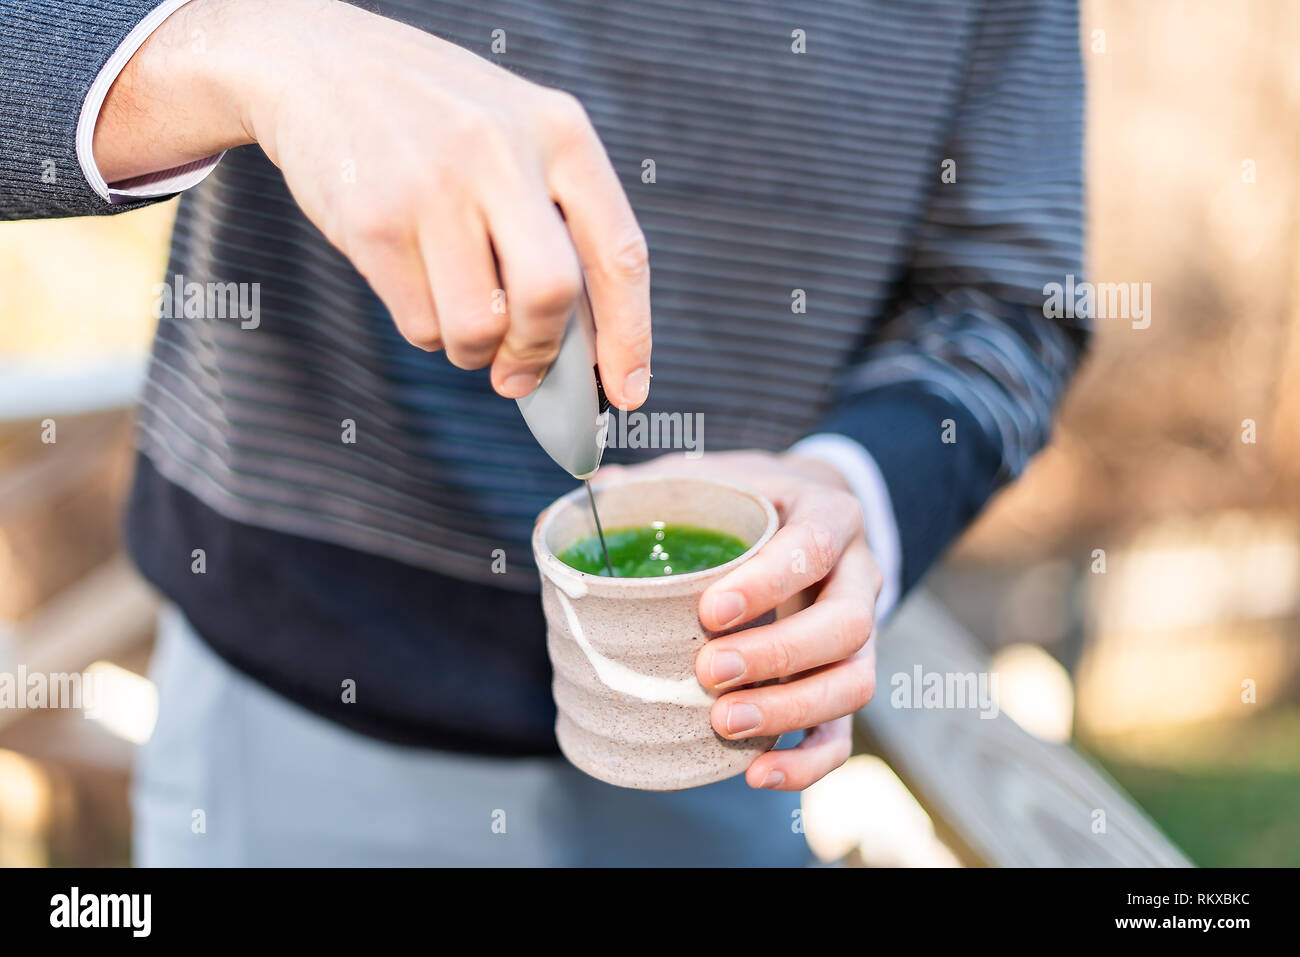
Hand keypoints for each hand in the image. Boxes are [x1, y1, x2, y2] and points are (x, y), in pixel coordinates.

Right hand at [94, 0, 651, 407]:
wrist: (318, 63)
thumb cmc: (437, 119)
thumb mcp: (518, 137)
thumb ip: (559, 223)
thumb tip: (588, 350)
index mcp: (560, 131)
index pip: (619, 254)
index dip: (630, 337)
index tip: (627, 393)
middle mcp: (502, 153)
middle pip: (551, 296)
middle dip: (540, 352)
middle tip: (521, 371)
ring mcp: (434, 185)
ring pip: (479, 326)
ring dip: (473, 351)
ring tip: (461, 317)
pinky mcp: (374, 221)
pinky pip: (421, 323)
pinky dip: (428, 330)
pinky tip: (418, 286)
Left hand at [598, 451, 880, 790]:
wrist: (808, 514)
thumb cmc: (747, 500)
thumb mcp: (712, 475)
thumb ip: (655, 483)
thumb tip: (594, 491)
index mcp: (828, 515)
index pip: (814, 548)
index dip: (768, 583)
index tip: (708, 611)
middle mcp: (858, 575)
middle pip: (845, 624)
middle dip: (777, 654)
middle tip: (708, 671)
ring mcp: (860, 636)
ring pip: (852, 683)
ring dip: (790, 710)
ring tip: (724, 723)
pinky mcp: (845, 683)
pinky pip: (843, 735)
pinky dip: (807, 763)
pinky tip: (757, 775)